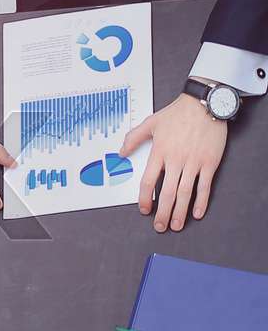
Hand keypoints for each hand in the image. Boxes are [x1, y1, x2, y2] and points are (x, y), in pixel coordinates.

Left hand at [121, 93, 226, 232]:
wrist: (205, 104)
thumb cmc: (178, 113)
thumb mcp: (151, 123)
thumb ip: (134, 138)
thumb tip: (121, 152)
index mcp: (160, 152)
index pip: (149, 181)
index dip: (145, 198)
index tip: (144, 209)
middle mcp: (176, 160)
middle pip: (167, 193)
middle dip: (163, 213)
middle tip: (160, 226)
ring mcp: (194, 162)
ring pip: (185, 193)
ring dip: (180, 212)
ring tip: (177, 225)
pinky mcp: (210, 162)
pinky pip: (205, 186)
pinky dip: (201, 201)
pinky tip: (197, 213)